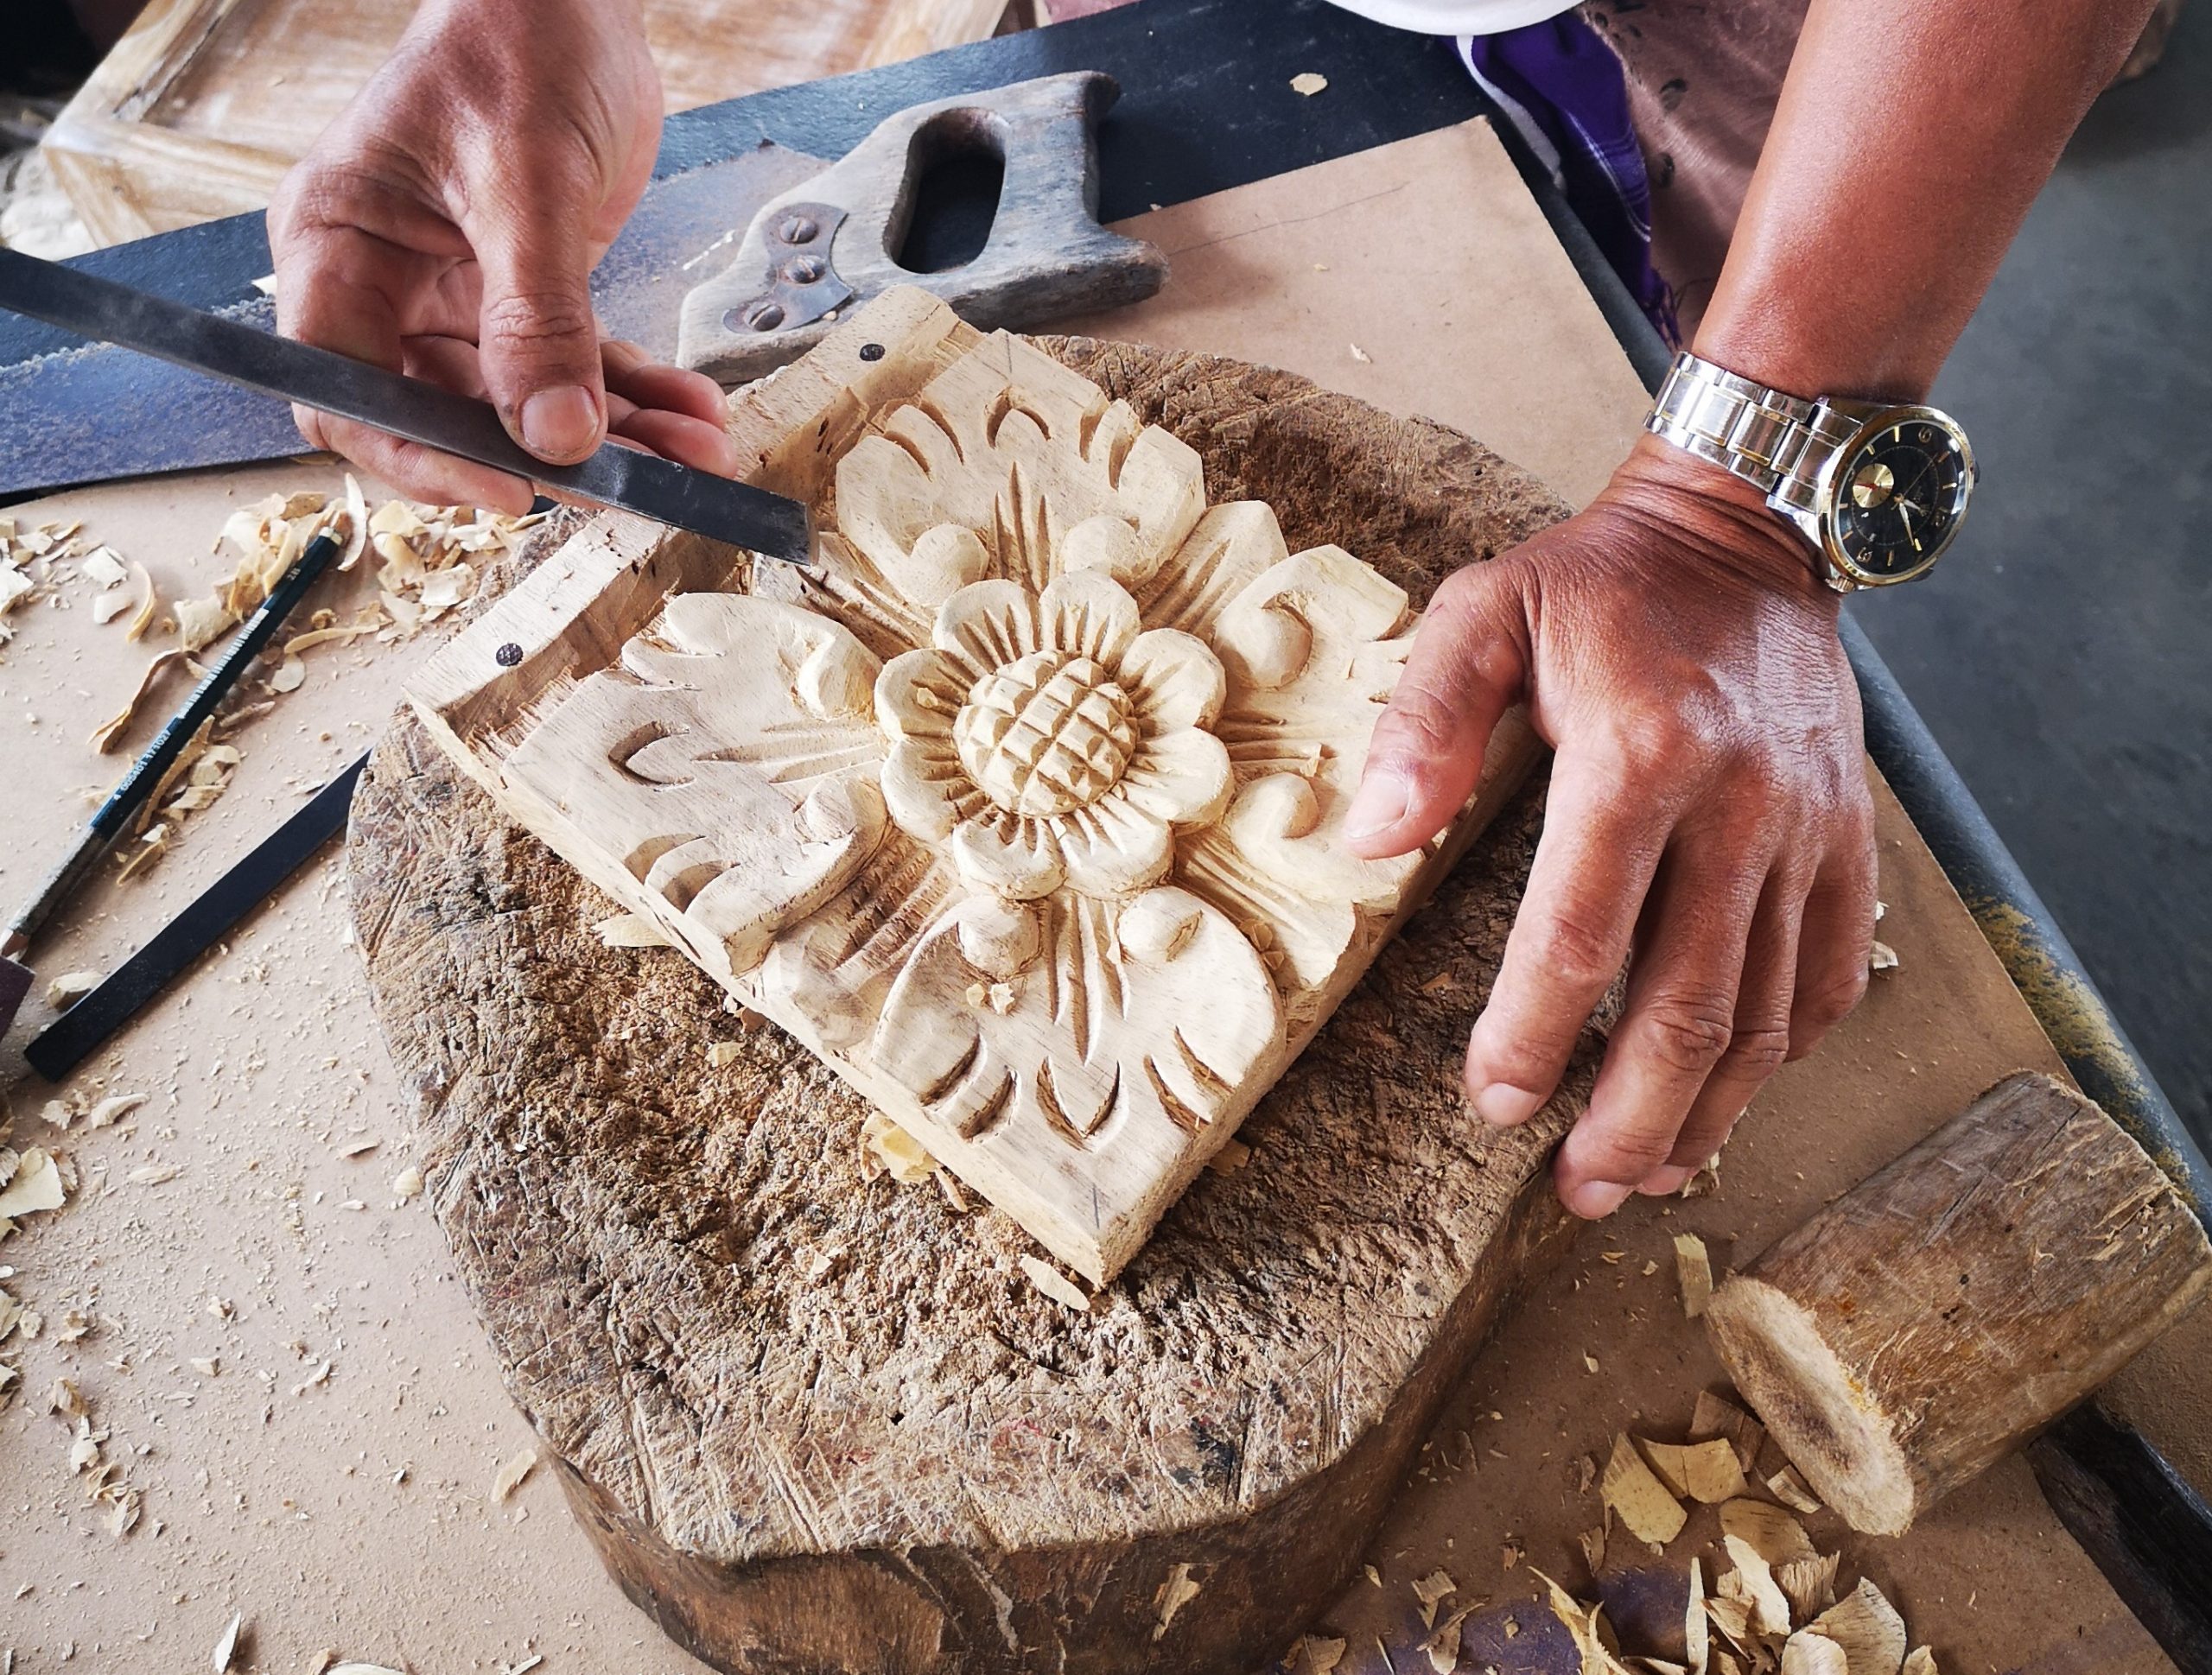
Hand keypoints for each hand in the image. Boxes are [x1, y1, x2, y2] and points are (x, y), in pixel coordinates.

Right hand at [266, 0, 736, 509]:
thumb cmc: (514, 46)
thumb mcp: (526, 180)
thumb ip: (537, 315)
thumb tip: (554, 434)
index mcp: (337, 247)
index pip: (347, 393)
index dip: (422, 455)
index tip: (512, 491)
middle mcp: (386, 286)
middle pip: (449, 416)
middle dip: (549, 457)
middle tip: (637, 489)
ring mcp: (456, 298)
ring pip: (525, 408)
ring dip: (614, 439)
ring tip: (696, 457)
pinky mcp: (525, 299)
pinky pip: (576, 372)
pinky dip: (636, 399)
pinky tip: (694, 416)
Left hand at [1345, 436, 1876, 1216]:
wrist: (1749, 533)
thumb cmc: (1597, 582)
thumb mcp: (1484, 610)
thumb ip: (1424, 722)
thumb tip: (1369, 841)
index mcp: (1637, 753)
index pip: (1579, 934)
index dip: (1532, 1035)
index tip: (1493, 1103)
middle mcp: (1739, 805)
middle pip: (1688, 1006)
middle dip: (1630, 1118)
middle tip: (1580, 1190)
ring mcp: (1807, 830)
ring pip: (1768, 1015)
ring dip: (1709, 1113)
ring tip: (1649, 1176)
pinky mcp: (1850, 839)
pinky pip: (1830, 975)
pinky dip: (1783, 1053)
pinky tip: (1730, 1098)